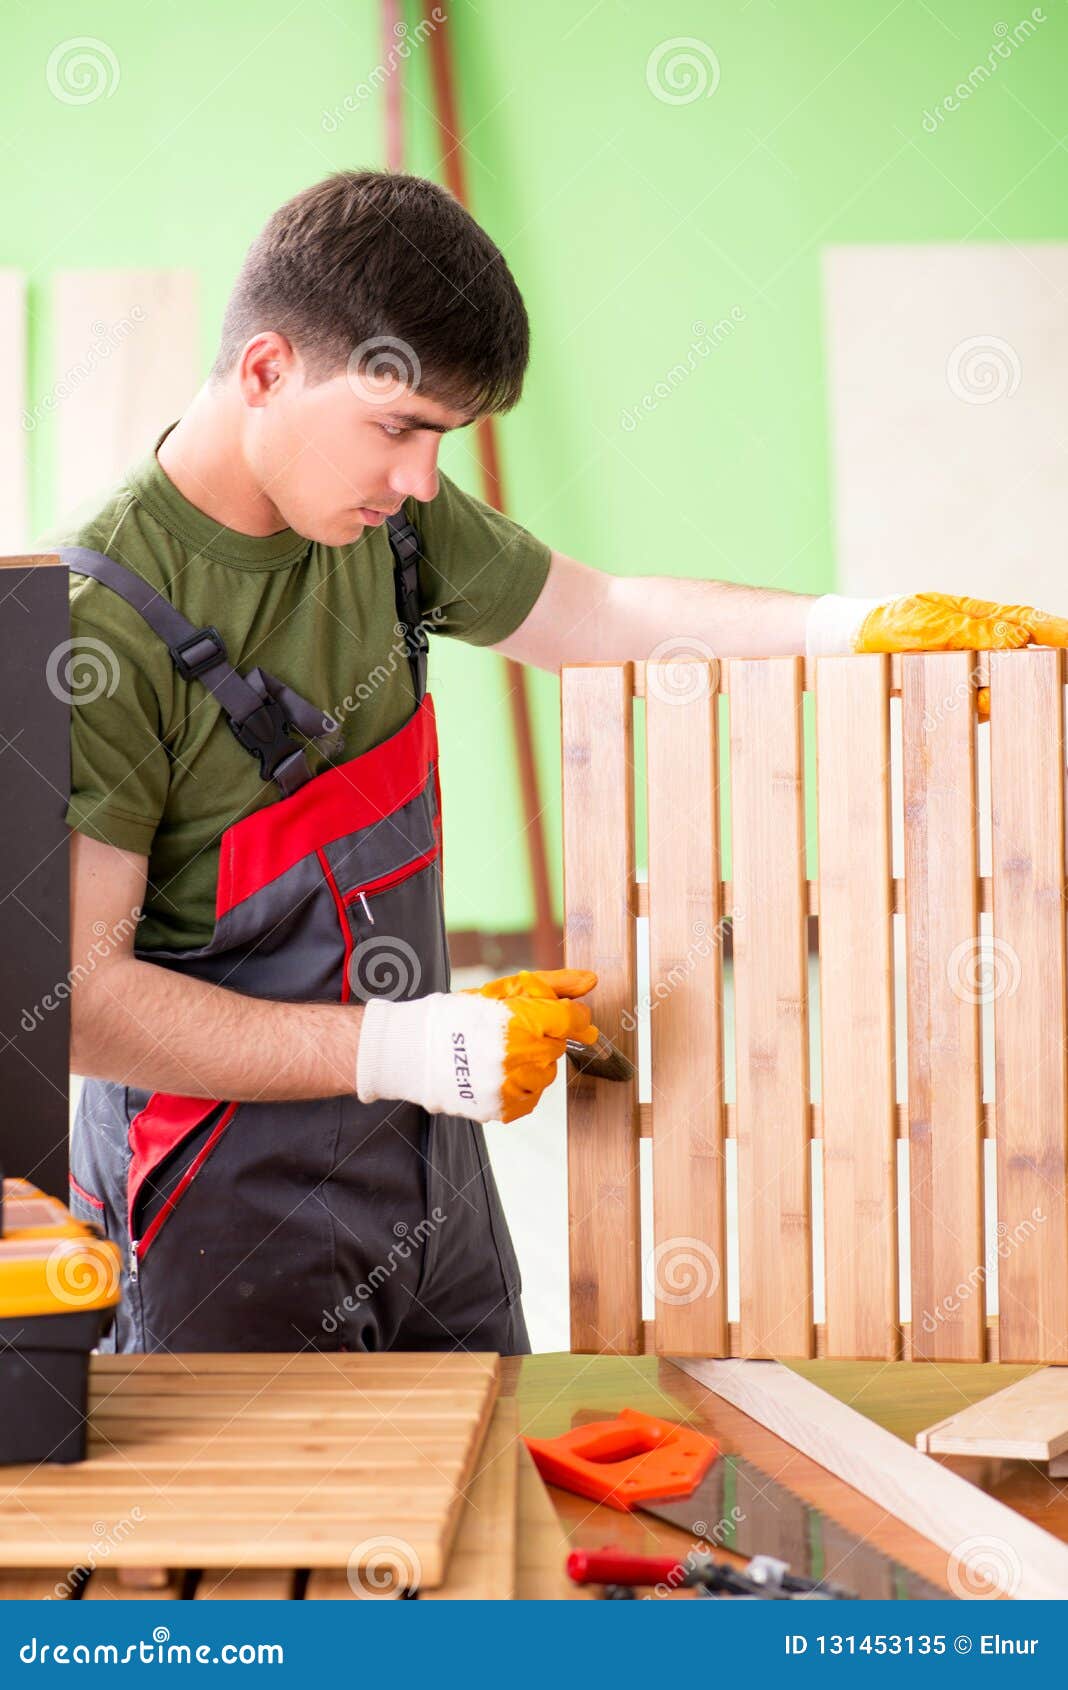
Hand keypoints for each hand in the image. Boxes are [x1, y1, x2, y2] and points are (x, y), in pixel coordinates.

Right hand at [354, 973, 598, 1124]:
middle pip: (557, 1046)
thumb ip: (552, 984)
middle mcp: (517, 1057)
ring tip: (502, 1054)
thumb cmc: (459, 1016)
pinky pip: (531, 1097)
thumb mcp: (504, 990)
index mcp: (519, 1022)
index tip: (563, 1016)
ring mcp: (510, 1086)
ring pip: (547, 1074)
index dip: (571, 1016)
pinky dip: (521, 1086)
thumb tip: (591, 981)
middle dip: (542, 1037)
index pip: (569, 1020)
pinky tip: (499, 1073)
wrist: (415, 1052)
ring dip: (533, 1063)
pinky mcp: (502, 1109)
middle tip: (513, 1032)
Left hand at [807, 591, 1067, 721]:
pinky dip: (972, 707)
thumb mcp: (929, 623)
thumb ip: (975, 631)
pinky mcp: (951, 693)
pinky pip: (974, 707)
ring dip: (992, 693)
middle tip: (1038, 676)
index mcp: (978, 614)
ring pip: (1000, 689)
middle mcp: (978, 643)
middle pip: (1023, 660)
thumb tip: (1021, 636)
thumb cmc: (888, 625)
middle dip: (1035, 670)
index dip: (1059, 633)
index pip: (1029, 621)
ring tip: (969, 687)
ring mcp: (966, 669)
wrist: (849, 648)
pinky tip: (955, 701)